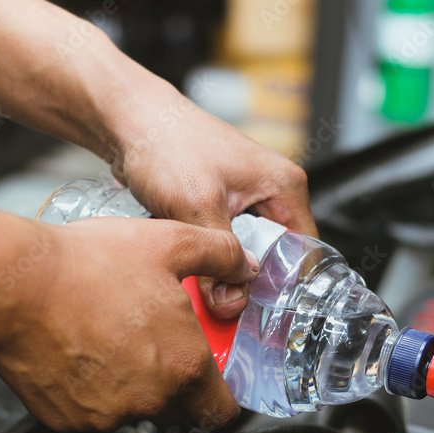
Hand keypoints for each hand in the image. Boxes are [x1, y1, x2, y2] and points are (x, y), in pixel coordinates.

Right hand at [0, 216, 259, 431]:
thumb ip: (219, 255)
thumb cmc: (86, 264)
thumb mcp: (169, 242)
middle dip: (169, 379)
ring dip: (126, 382)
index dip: (220, 394)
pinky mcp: (66, 420)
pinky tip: (77, 349)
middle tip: (148, 338)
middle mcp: (149, 399)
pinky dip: (87, 389)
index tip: (210, 378)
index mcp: (183, 364)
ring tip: (105, 334)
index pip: (222, 411)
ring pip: (130, 408)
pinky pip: (89, 411)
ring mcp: (106, 415)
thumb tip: (243, 266)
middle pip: (175, 407)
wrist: (15, 283)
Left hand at [108, 84, 317, 320]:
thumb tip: (230, 300)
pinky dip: (207, 257)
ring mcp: (244, 198)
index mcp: (284, 187)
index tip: (256, 310)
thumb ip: (219, 257)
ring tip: (202, 285)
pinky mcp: (218, 204)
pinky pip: (222, 243)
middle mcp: (270, 192)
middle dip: (247, 282)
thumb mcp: (198, 208)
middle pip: (273, 257)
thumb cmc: (167, 142)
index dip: (282, 285)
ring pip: (244, 253)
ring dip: (223, 271)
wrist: (128, 120)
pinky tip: (189, 267)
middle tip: (222, 303)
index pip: (304, 252)